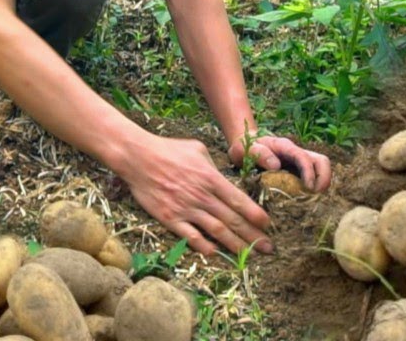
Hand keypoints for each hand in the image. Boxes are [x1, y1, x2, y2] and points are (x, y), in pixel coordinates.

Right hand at [116, 133, 274, 256]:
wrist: (137, 157)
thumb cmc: (168, 149)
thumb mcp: (197, 149)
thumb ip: (213, 165)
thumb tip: (223, 177)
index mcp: (211, 178)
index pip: (239, 200)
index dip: (255, 215)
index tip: (267, 225)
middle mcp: (202, 195)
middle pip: (232, 219)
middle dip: (253, 235)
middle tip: (268, 248)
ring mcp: (186, 208)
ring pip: (216, 231)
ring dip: (234, 245)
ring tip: (248, 255)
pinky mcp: (170, 218)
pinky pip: (191, 236)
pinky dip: (204, 246)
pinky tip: (215, 254)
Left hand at [229, 134, 332, 192]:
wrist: (244, 146)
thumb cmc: (244, 148)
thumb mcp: (244, 149)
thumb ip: (259, 154)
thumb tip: (276, 166)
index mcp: (285, 147)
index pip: (304, 157)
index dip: (309, 172)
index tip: (308, 188)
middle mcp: (297, 153)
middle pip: (322, 161)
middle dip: (323, 179)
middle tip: (314, 197)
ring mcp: (299, 163)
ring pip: (321, 170)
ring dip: (321, 184)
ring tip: (312, 201)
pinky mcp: (298, 173)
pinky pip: (314, 179)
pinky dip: (314, 190)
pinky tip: (304, 202)